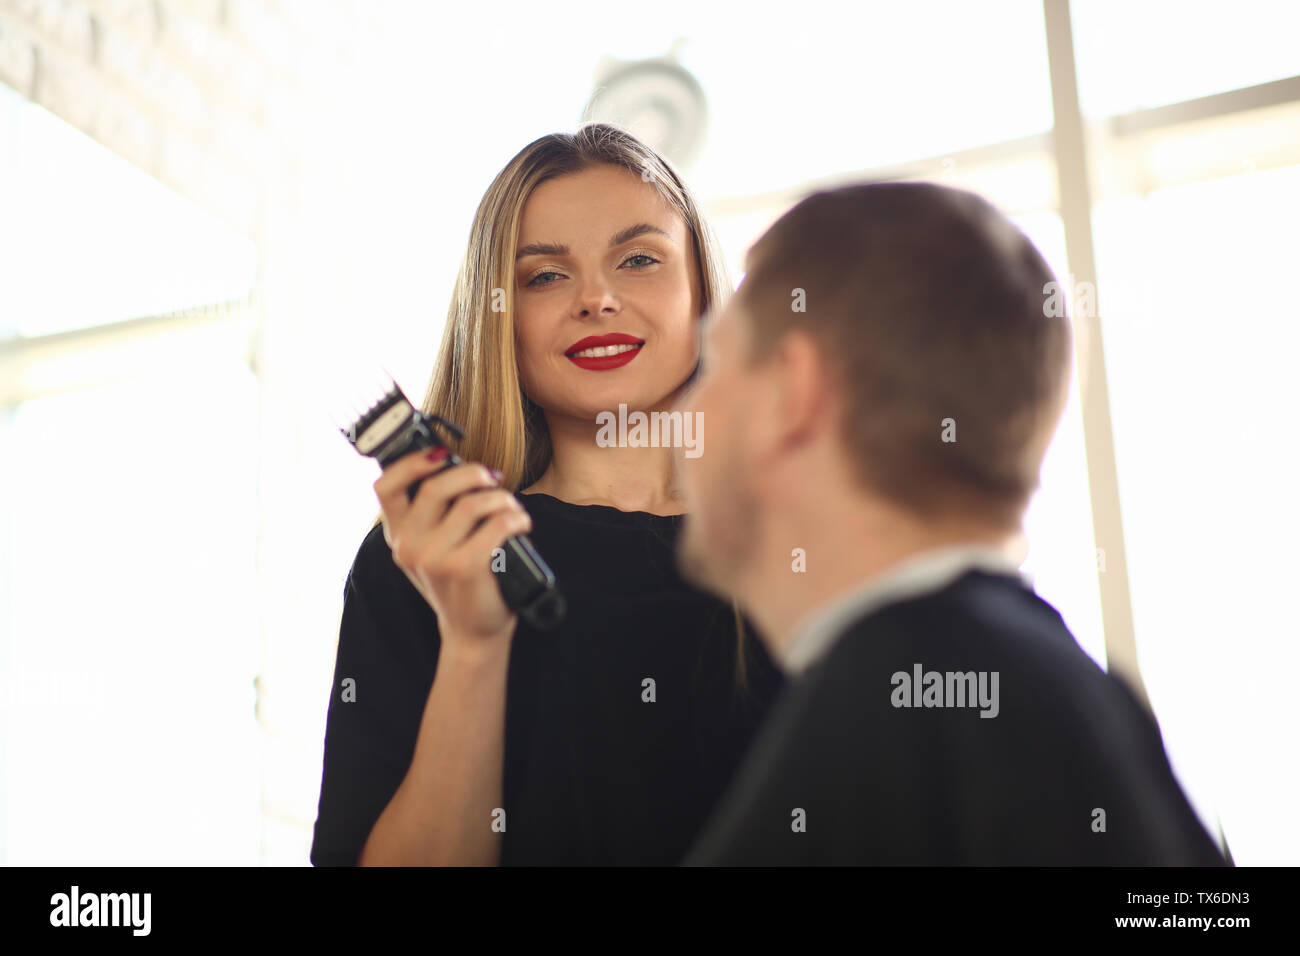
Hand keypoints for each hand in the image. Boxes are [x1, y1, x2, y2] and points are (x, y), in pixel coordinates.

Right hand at [373, 449, 532, 645]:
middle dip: (471, 474)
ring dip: (501, 498)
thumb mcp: (433, 548)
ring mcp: (434, 558)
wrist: (473, 632)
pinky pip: (496, 524)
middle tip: (492, 479)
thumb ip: (434, 513)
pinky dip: (516, 518)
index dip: (411, 462)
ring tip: (511, 508)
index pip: (386, 487)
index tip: (441, 454)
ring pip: (471, 504)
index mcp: (399, 536)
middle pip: (435, 487)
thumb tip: (459, 466)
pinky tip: (521, 524)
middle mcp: (410, 546)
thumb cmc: (460, 581)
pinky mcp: (463, 567)